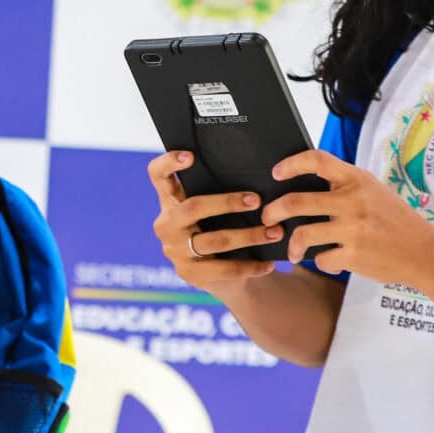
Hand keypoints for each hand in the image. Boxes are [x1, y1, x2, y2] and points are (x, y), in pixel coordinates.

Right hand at [147, 151, 277, 285]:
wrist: (219, 277)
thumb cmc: (219, 229)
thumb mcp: (213, 210)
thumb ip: (218, 192)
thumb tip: (256, 174)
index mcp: (169, 200)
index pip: (157, 175)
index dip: (168, 162)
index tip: (191, 155)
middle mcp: (166, 224)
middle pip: (193, 207)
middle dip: (228, 203)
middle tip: (257, 200)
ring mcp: (174, 250)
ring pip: (215, 240)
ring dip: (250, 235)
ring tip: (275, 232)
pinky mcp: (188, 273)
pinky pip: (224, 269)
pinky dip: (251, 265)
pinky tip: (269, 263)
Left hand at [261, 149, 433, 284]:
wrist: (426, 253)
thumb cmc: (397, 221)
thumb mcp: (374, 192)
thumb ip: (345, 187)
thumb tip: (305, 187)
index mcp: (357, 180)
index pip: (318, 161)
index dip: (291, 164)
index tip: (276, 173)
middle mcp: (353, 201)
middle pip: (296, 202)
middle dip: (273, 211)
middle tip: (268, 217)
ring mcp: (352, 229)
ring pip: (303, 234)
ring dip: (292, 245)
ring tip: (292, 251)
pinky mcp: (353, 255)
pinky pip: (321, 258)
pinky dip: (322, 261)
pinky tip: (330, 260)